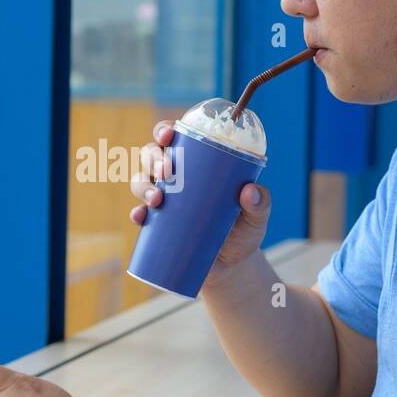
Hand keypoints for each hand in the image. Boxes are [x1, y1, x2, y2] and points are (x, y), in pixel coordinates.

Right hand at [128, 119, 272, 288]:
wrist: (233, 266)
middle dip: (153, 158)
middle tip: (166, 171)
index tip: (170, 134)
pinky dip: (137, 214)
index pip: (176, 138)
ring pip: (140, 181)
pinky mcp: (157, 226)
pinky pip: (139, 215)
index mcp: (197, 164)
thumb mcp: (257, 216)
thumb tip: (249, 192)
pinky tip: (140, 216)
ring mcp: (163, 201)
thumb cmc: (243, 231)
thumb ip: (260, 203)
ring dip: (142, 185)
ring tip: (156, 199)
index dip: (166, 130)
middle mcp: (175, 178)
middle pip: (152, 155)